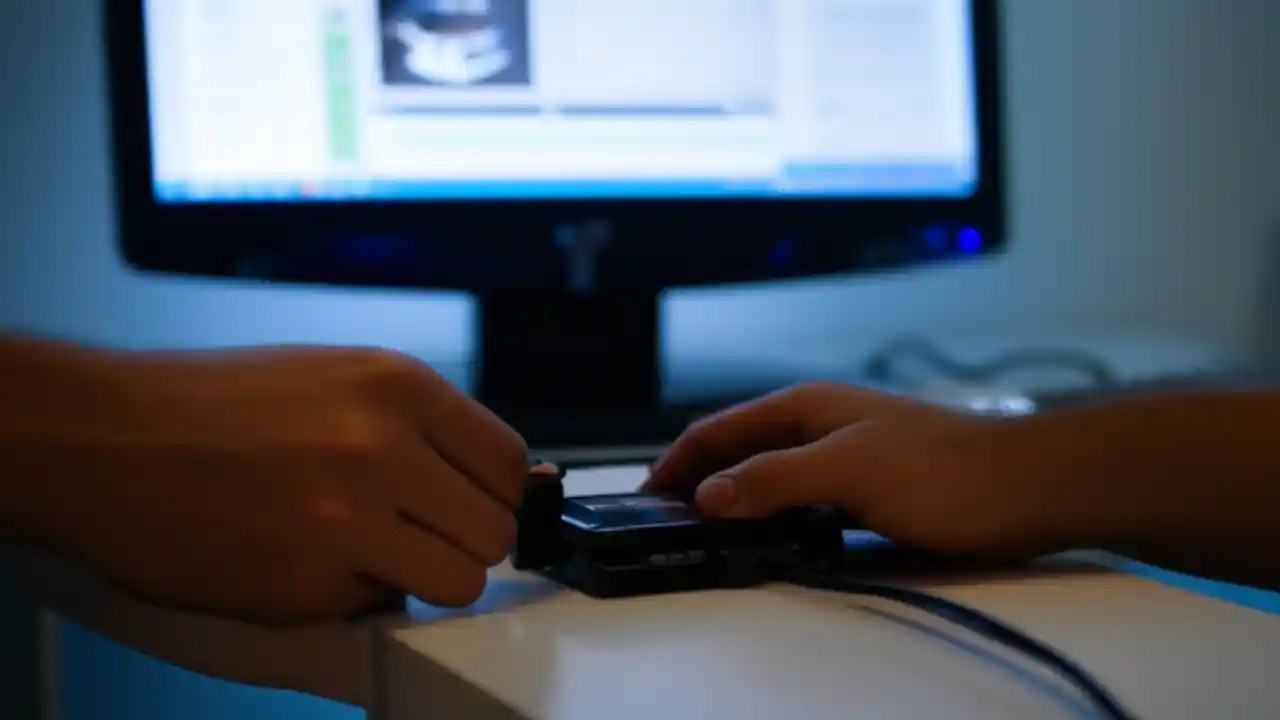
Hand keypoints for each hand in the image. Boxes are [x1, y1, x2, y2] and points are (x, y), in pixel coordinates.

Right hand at [33, 346, 526, 625]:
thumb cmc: (215, 405)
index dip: (497, 491)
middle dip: (466, 537)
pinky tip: (304, 556)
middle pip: (495, 529)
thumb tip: (518, 477)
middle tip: (421, 530)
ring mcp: (345, 522)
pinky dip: (353, 593)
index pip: (509, 463)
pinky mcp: (305, 588)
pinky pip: (377, 605)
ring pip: (459, 581)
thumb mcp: (339, 378)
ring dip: (427, 575)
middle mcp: (382, 450)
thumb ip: (428, 428)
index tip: (473, 501)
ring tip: (376, 551)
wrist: (104, 439)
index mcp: (398, 386)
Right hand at [646, 383, 1058, 560]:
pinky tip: (771, 539)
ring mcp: (845, 455)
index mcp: (807, 406)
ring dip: (736, 499)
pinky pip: (802, 498)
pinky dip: (773, 515)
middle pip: (740, 449)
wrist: (1026, 487)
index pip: (720, 429)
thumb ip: (774, 479)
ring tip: (708, 534)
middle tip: (668, 521)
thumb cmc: (943, 470)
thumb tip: (709, 494)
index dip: (678, 460)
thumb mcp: (846, 471)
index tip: (645, 497)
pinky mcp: (868, 487)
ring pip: (770, 475)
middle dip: (699, 479)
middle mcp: (820, 424)